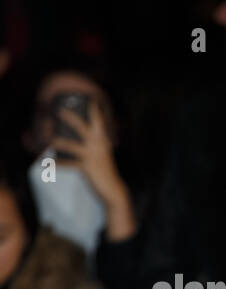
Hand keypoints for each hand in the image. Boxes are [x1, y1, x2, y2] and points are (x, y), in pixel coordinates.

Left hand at [48, 100, 134, 239]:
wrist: (113, 189)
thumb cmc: (104, 170)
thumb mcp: (101, 153)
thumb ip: (93, 143)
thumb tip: (74, 136)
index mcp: (103, 140)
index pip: (99, 120)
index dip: (94, 108)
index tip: (88, 98)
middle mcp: (98, 145)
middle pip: (81, 126)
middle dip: (69, 117)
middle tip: (58, 110)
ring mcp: (92, 156)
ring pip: (70, 144)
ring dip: (56, 141)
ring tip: (47, 138)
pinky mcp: (86, 167)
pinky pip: (68, 163)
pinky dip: (58, 163)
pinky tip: (49, 163)